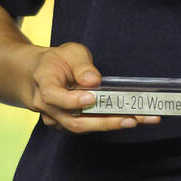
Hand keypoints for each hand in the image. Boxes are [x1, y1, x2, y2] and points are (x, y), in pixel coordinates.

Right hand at [27, 42, 160, 134]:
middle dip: (105, 122)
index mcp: (44, 83)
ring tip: (141, 119)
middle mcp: (47, 107)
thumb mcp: (70, 52)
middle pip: (74, 121)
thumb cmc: (57, 61)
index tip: (91, 98)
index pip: (54, 96)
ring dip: (113, 125)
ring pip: (84, 127)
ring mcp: (57, 120)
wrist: (40, 74)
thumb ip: (81, 65)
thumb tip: (93, 81)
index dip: (72, 100)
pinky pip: (89, 127)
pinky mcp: (68, 125)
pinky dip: (110, 123)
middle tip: (131, 118)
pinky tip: (134, 118)